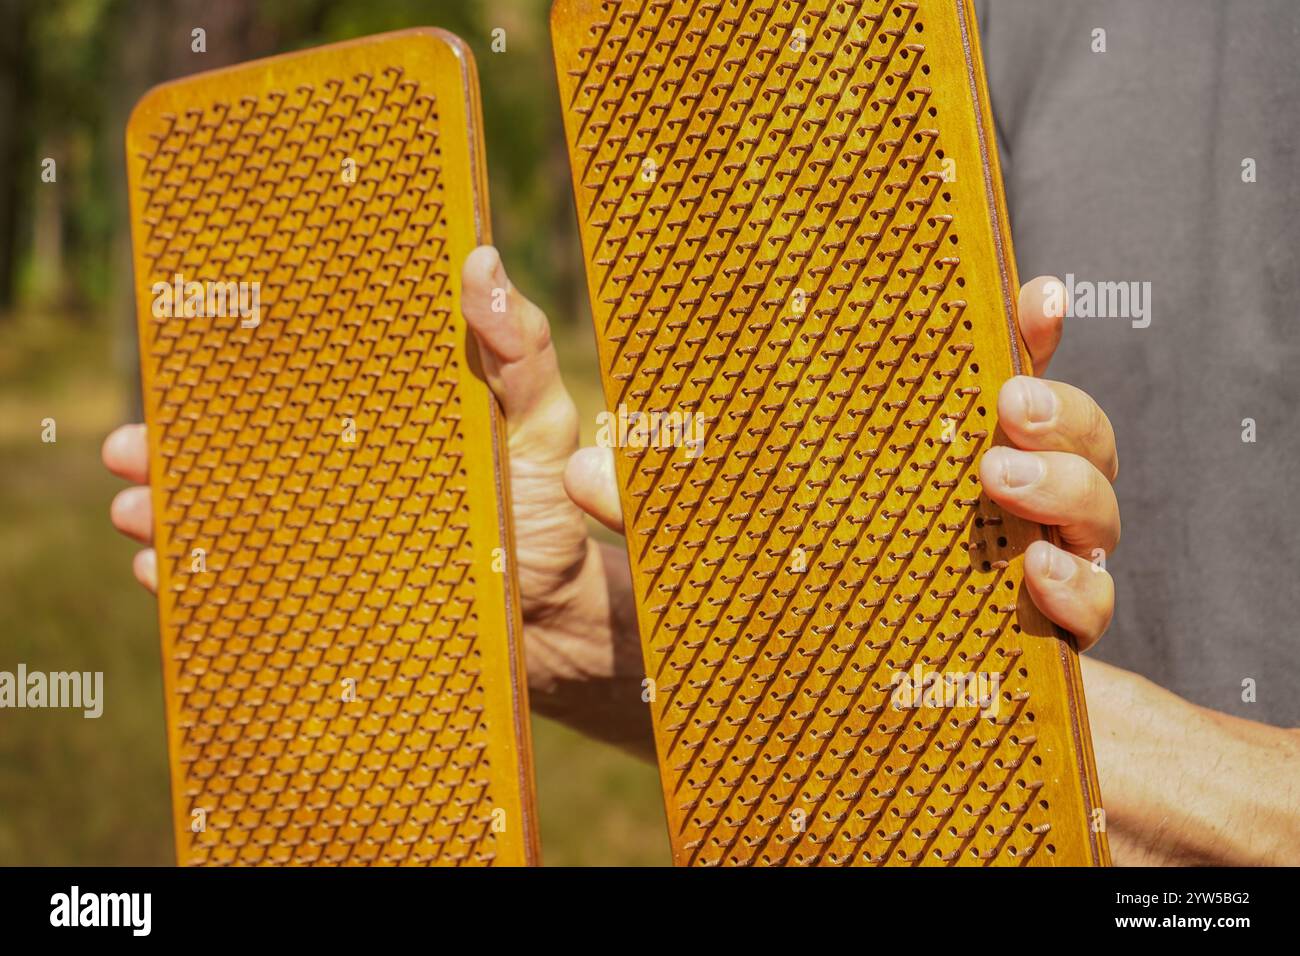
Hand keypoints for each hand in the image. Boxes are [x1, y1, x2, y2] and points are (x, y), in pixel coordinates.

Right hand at [104, 247, 650, 750]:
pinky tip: (164, 579)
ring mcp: (325, 536)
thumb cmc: (547, 505)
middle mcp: (337, 471)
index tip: (178, 336)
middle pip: (239, 449)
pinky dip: (202, 585)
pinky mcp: (326, 598)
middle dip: (174, 444)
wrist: (554, 617)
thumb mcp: (539, 417)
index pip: (296, 380)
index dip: (236, 363)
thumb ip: (517, 348)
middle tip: (127, 445)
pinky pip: (249, 588)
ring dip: (171, 513)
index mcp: (377, 417)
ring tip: (133, 513)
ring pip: (228, 516)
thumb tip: (478, 257)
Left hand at [564, 275, 1119, 651]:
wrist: (813, 698)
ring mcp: (1025, 559)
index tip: (1035, 291)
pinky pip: (1090, 606)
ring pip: (1095, 507)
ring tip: (1000, 479)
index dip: (1026, 327)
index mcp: (930, 448)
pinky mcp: (1036, 634)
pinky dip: (1078, 589)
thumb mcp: (704, 525)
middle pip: (1069, 429)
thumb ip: (656, 487)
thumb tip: (563, 445)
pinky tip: (1036, 581)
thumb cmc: (763, 583)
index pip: (994, 370)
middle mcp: (993, 495)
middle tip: (1007, 403)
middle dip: (1058, 407)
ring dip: (1066, 485)